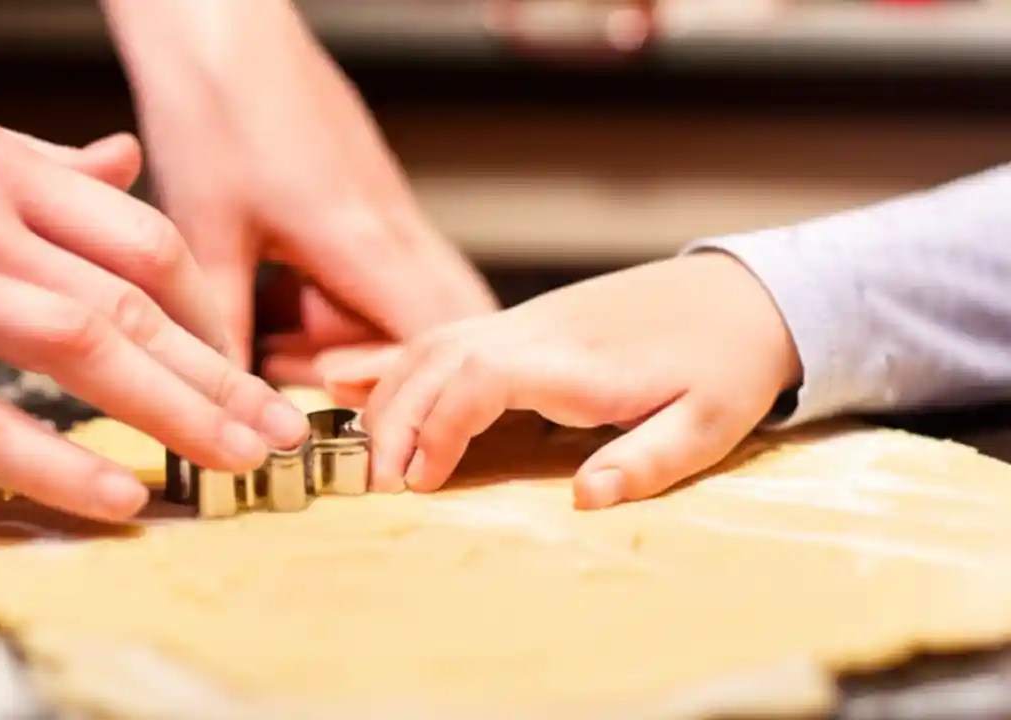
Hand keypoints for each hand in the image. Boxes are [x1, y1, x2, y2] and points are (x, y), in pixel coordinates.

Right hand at [0, 81, 309, 520]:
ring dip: (171, 413)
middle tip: (279, 430)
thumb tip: (124, 162)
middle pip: (132, 302)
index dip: (207, 306)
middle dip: (219, 373)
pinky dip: (54, 462)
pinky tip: (117, 496)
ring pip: (78, 351)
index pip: (142, 237)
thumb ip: (40, 166)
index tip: (242, 357)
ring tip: (234, 463)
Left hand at [104, 0, 497, 374]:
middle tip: (310, 375)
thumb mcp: (204, 233)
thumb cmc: (215, 107)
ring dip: (360, 330)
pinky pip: (386, 264)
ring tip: (276, 331)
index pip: (433, 342)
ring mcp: (386, 204)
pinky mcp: (368, 190)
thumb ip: (222, 325)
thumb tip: (225, 396)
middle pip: (447, 323)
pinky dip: (347, 296)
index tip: (356, 416)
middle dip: (394, 368)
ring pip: (415, 296)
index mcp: (363, 241)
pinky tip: (283, 290)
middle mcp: (392, 224)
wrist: (221, 21)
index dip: (409, 394)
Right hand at [340, 254, 800, 507]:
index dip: (436, 429)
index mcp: (575, 361)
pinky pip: (442, 337)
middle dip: (393, 420)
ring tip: (367, 454)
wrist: (740, 295)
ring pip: (429, 347)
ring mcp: (521, 323)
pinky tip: (346, 375)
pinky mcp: (519, 326)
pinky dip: (392, 358)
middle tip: (376, 484)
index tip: (418, 483)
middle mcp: (534, 333)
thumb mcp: (710, 423)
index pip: (478, 380)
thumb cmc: (727, 363)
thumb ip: (647, 460)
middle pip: (435, 361)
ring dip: (387, 396)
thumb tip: (583, 499)